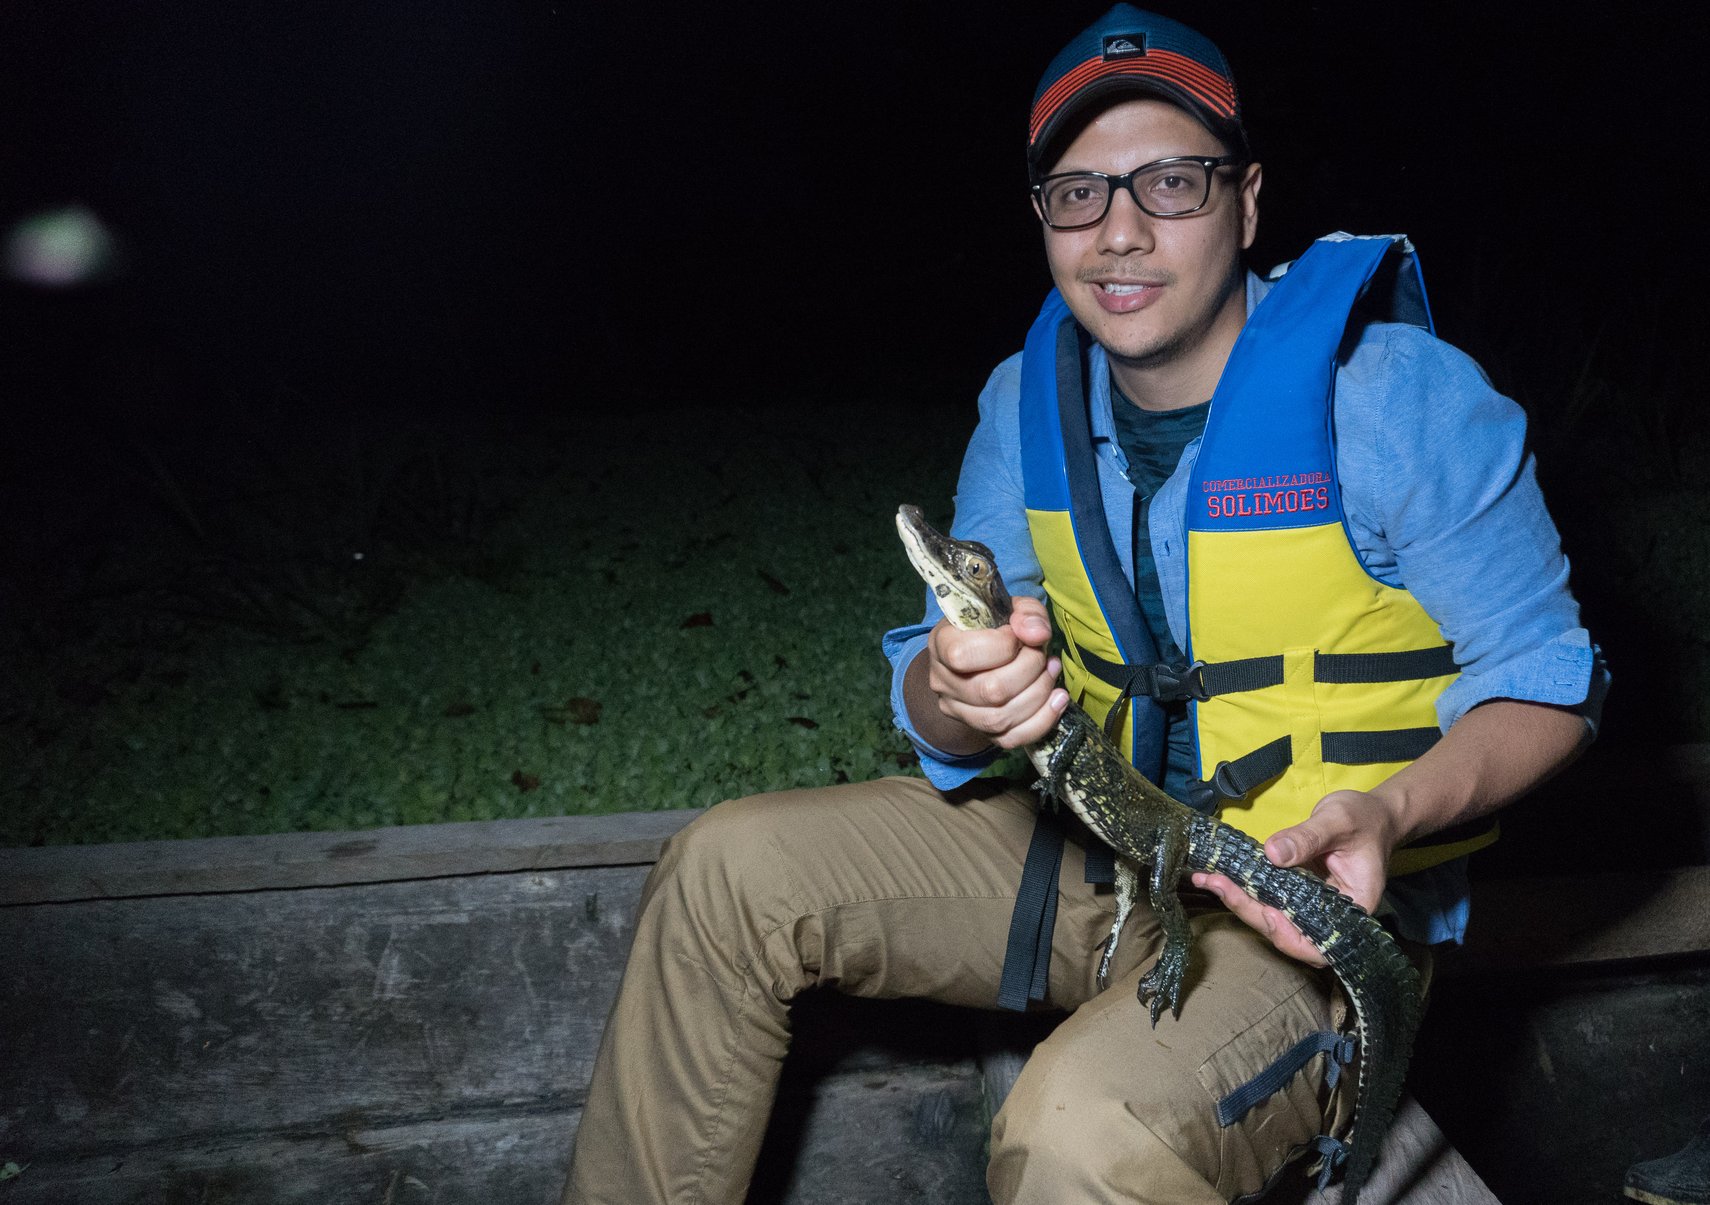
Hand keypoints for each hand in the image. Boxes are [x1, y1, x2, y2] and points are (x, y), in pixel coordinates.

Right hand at [920, 596, 1067, 750]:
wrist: (983, 653)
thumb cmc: (996, 626)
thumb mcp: (1011, 608)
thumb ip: (1026, 613)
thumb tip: (1037, 635)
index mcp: (941, 644)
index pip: (963, 656)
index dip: (1003, 645)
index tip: (1018, 634)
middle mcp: (943, 682)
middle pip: (990, 691)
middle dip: (1030, 670)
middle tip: (1044, 654)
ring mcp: (958, 711)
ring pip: (1000, 719)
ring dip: (1039, 694)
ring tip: (1052, 671)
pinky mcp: (980, 730)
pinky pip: (1010, 739)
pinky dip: (1043, 721)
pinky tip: (1057, 699)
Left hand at [1191, 788, 1400, 966]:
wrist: (1372, 813)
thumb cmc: (1364, 817)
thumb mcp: (1338, 821)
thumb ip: (1307, 838)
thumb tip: (1272, 853)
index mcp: (1353, 907)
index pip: (1321, 944)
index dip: (1290, 936)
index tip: (1267, 912)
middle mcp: (1332, 915)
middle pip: (1288, 932)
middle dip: (1250, 911)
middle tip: (1217, 885)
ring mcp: (1312, 905)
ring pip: (1273, 917)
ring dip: (1239, 901)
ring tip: (1207, 880)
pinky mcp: (1297, 892)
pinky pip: (1269, 898)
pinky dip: (1244, 889)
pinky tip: (1218, 876)